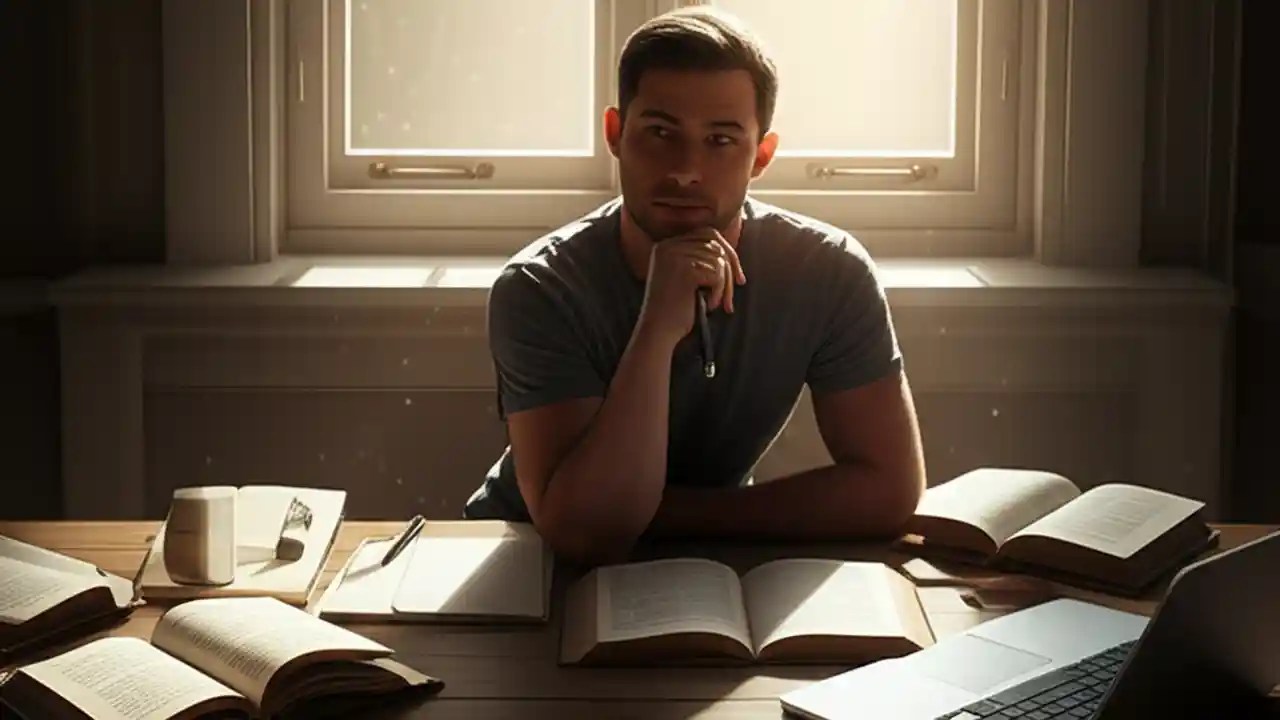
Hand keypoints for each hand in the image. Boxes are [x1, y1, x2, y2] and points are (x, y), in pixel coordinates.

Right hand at [635, 228, 745, 346]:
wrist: (657, 333)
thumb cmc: (674, 311)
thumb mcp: (686, 279)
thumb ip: (701, 261)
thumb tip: (732, 256)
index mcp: (666, 245)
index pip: (707, 234)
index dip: (727, 253)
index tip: (737, 279)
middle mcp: (668, 246)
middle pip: (716, 244)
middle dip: (731, 269)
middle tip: (732, 295)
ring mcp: (675, 256)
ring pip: (719, 260)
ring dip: (724, 286)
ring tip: (716, 304)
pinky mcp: (685, 270)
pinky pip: (717, 274)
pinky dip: (719, 292)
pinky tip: (708, 306)